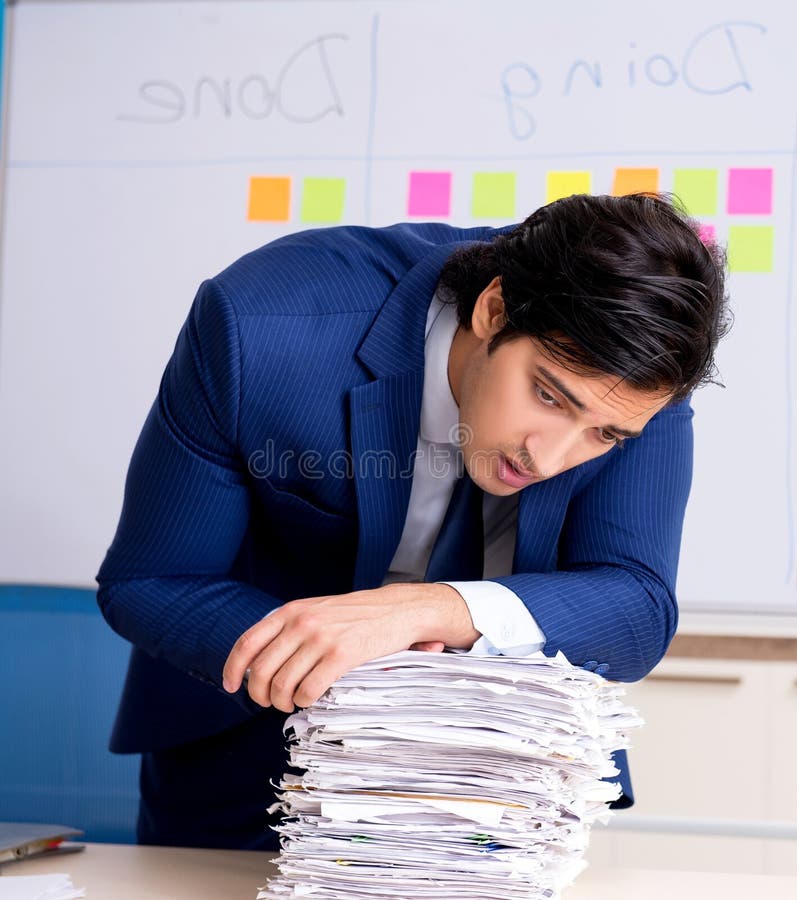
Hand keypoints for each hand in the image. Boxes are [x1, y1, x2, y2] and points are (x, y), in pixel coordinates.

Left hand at [222, 582, 478, 711]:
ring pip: (282, 685)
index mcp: (291, 610)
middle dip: (259, 695)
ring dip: (282, 702)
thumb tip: (259, 660)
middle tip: (270, 702)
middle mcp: (302, 623)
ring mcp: (321, 639)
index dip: (233, 669)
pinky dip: (305, 702)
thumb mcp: (316, 609)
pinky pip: (309, 690)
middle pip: (260, 670)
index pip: (248, 643)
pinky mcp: (342, 656)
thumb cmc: (355, 614)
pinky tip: (310, 699)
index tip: (230, 686)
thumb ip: (289, 627)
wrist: (398, 609)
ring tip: (292, 702)